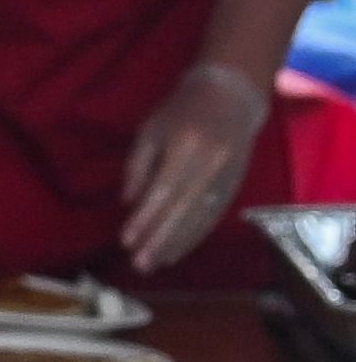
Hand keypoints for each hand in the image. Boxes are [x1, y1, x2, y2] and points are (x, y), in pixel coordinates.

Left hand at [122, 63, 268, 274]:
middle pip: (183, 210)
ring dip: (177, 244)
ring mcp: (227, 177)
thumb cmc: (181, 111)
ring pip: (201, 217)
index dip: (145, 218)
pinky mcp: (235, 185)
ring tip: (154, 264)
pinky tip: (177, 252)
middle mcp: (211, 166)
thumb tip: (128, 203)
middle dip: (160, 240)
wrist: (232, 96)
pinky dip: (194, 236)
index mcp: (187, 148)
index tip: (126, 241)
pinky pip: (213, 216)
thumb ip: (138, 166)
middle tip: (139, 265)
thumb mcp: (151, 130)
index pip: (163, 191)